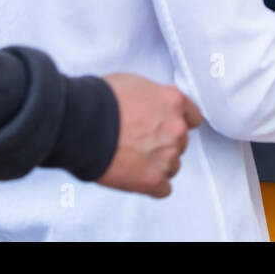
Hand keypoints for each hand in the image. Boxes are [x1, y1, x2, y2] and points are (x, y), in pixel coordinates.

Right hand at [96, 74, 202, 197]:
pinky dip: (150, 185)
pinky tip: (134, 176)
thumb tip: (151, 107)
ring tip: (130, 159)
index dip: (177, 122)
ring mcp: (167, 156)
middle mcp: (176, 128)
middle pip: (180, 143)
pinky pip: (163, 189)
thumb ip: (153, 98)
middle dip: (162, 144)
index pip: (193, 117)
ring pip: (172, 167)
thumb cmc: (100, 100)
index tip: (165, 127)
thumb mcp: (134, 84)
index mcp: (174, 101)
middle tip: (138, 143)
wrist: (82, 123)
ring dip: (156, 165)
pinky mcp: (153, 180)